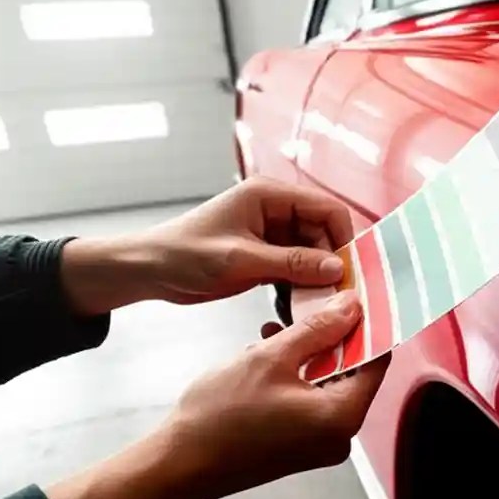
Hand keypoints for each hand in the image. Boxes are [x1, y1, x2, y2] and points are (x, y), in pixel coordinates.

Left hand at [61, 179, 354, 313]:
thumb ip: (291, 263)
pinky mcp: (265, 254)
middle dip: (331, 261)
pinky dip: (301, 284)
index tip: (349, 271)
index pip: (326, 208)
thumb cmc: (185, 255)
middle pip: (323, 231)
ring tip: (317, 303)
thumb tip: (337, 268)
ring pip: (312, 252)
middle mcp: (275, 209)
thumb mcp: (241, 260)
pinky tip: (299, 303)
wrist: (149, 269)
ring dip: (317, 276)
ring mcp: (271, 232)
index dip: (343, 237)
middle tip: (335, 295)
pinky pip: (296, 266)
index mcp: (269, 195)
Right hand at [166, 290, 386, 498]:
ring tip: (275, 332)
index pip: (377, 362)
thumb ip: (318, 329)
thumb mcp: (271, 357)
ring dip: (306, 355)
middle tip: (312, 308)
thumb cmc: (220, 417)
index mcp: (342, 417)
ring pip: (325, 384)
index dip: (368, 326)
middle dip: (330, 338)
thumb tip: (351, 307)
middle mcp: (338, 436)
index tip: (356, 301)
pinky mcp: (298, 446)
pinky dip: (294, 377)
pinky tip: (266, 356)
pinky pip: (308, 401)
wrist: (178, 465)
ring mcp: (318, 445)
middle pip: (352, 373)